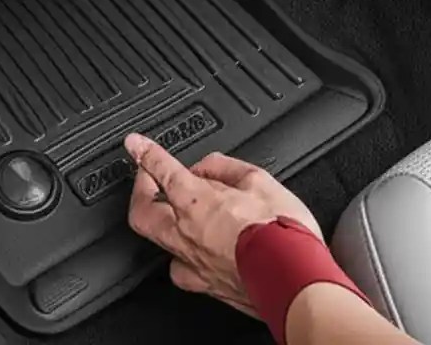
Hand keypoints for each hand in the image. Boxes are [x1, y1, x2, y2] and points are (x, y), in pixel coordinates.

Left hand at [123, 133, 322, 316]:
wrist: (295, 283)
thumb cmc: (285, 235)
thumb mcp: (261, 182)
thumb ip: (227, 169)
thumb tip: (207, 167)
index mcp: (196, 201)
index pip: (160, 169)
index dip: (144, 153)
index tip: (135, 144)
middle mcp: (186, 233)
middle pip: (141, 211)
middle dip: (139, 191)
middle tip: (147, 179)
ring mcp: (192, 263)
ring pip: (157, 243)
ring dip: (160, 224)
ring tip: (170, 214)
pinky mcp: (205, 286)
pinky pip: (182, 269)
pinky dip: (183, 255)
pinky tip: (192, 251)